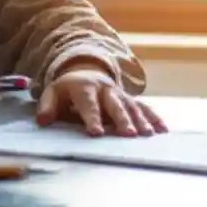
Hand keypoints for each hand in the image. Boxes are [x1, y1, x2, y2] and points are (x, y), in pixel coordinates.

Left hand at [35, 63, 167, 137]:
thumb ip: (47, 106)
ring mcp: (120, 93)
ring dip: (140, 120)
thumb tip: (43, 121)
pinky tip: (162, 130)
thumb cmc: (68, 89)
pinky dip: (154, 117)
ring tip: (147, 136)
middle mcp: (105, 89)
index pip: (88, 104)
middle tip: (128, 135)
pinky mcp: (130, 98)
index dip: (92, 118)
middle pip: (115, 105)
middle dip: (122, 120)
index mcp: (84, 88)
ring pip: (132, 106)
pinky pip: (144, 107)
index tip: (96, 133)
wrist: (86, 71)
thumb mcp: (53, 93)